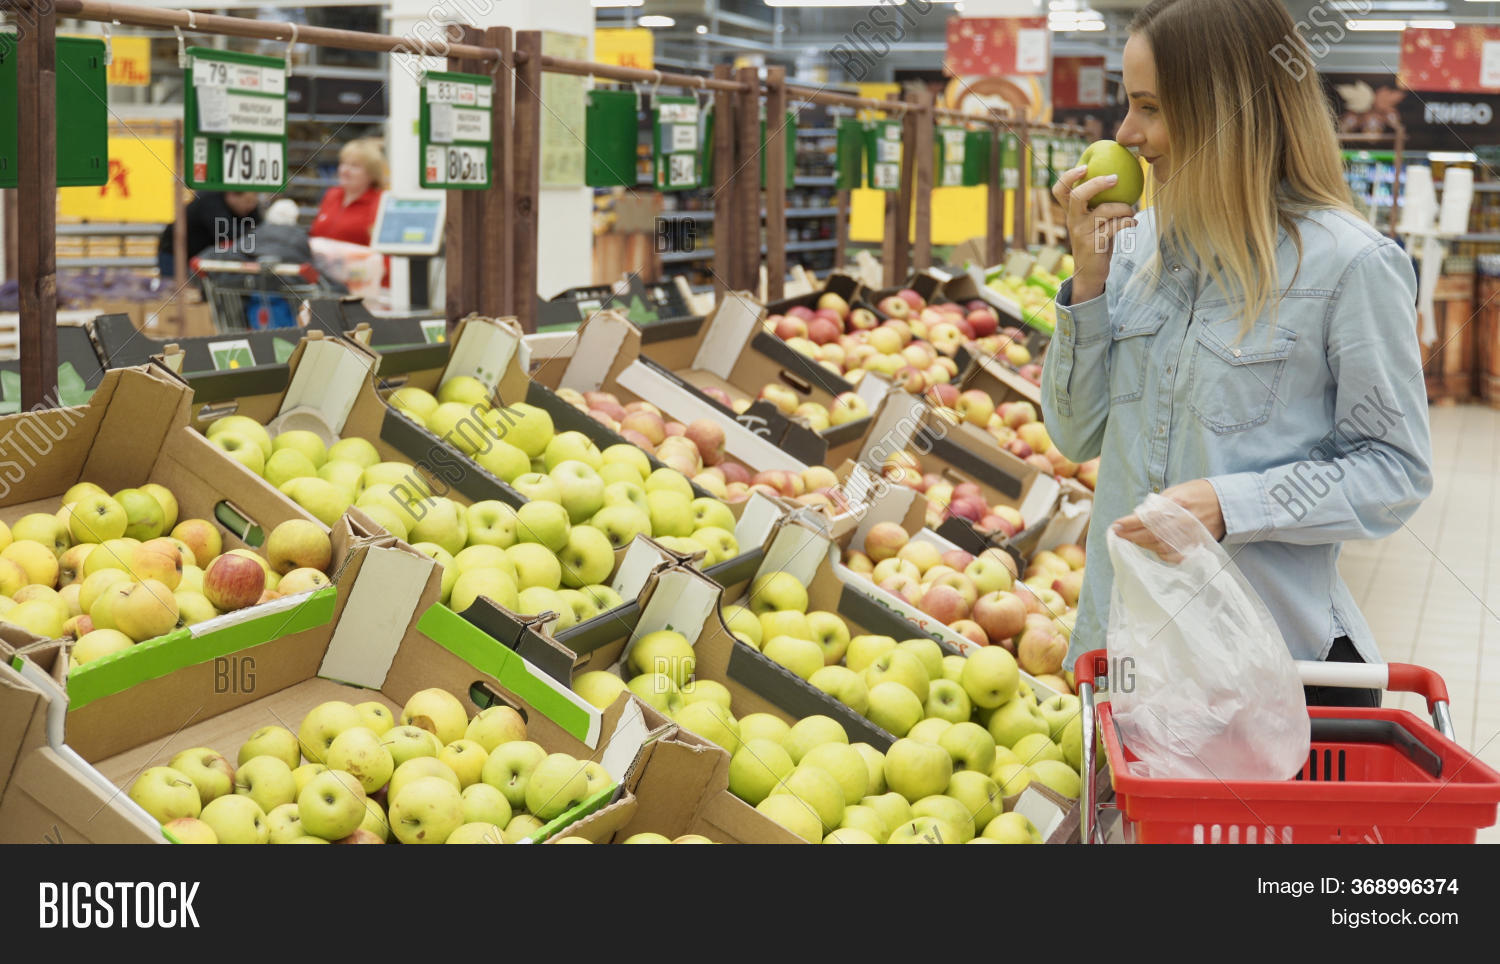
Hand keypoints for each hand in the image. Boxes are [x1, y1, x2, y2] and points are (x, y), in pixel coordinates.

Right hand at [1052, 165, 1137, 302]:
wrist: (1089, 273)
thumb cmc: (1096, 241)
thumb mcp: (1092, 222)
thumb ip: (1098, 204)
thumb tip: (1119, 178)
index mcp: (1071, 213)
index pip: (1060, 190)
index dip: (1069, 176)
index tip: (1086, 166)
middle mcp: (1073, 221)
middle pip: (1078, 196)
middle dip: (1097, 183)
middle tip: (1115, 178)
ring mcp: (1082, 233)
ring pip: (1103, 211)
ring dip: (1123, 207)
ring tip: (1131, 210)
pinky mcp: (1094, 244)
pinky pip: (1114, 227)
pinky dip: (1127, 222)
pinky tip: (1133, 222)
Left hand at [1112, 480, 1224, 558]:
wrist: (1227, 502)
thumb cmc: (1198, 493)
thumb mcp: (1176, 491)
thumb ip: (1158, 504)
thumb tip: (1139, 516)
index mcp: (1177, 504)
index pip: (1148, 517)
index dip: (1130, 524)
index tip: (1116, 526)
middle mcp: (1184, 521)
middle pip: (1152, 535)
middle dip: (1132, 536)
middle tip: (1119, 535)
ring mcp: (1192, 535)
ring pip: (1161, 547)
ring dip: (1144, 545)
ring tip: (1133, 540)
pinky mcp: (1198, 545)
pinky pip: (1175, 556)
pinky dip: (1161, 554)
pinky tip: (1153, 548)